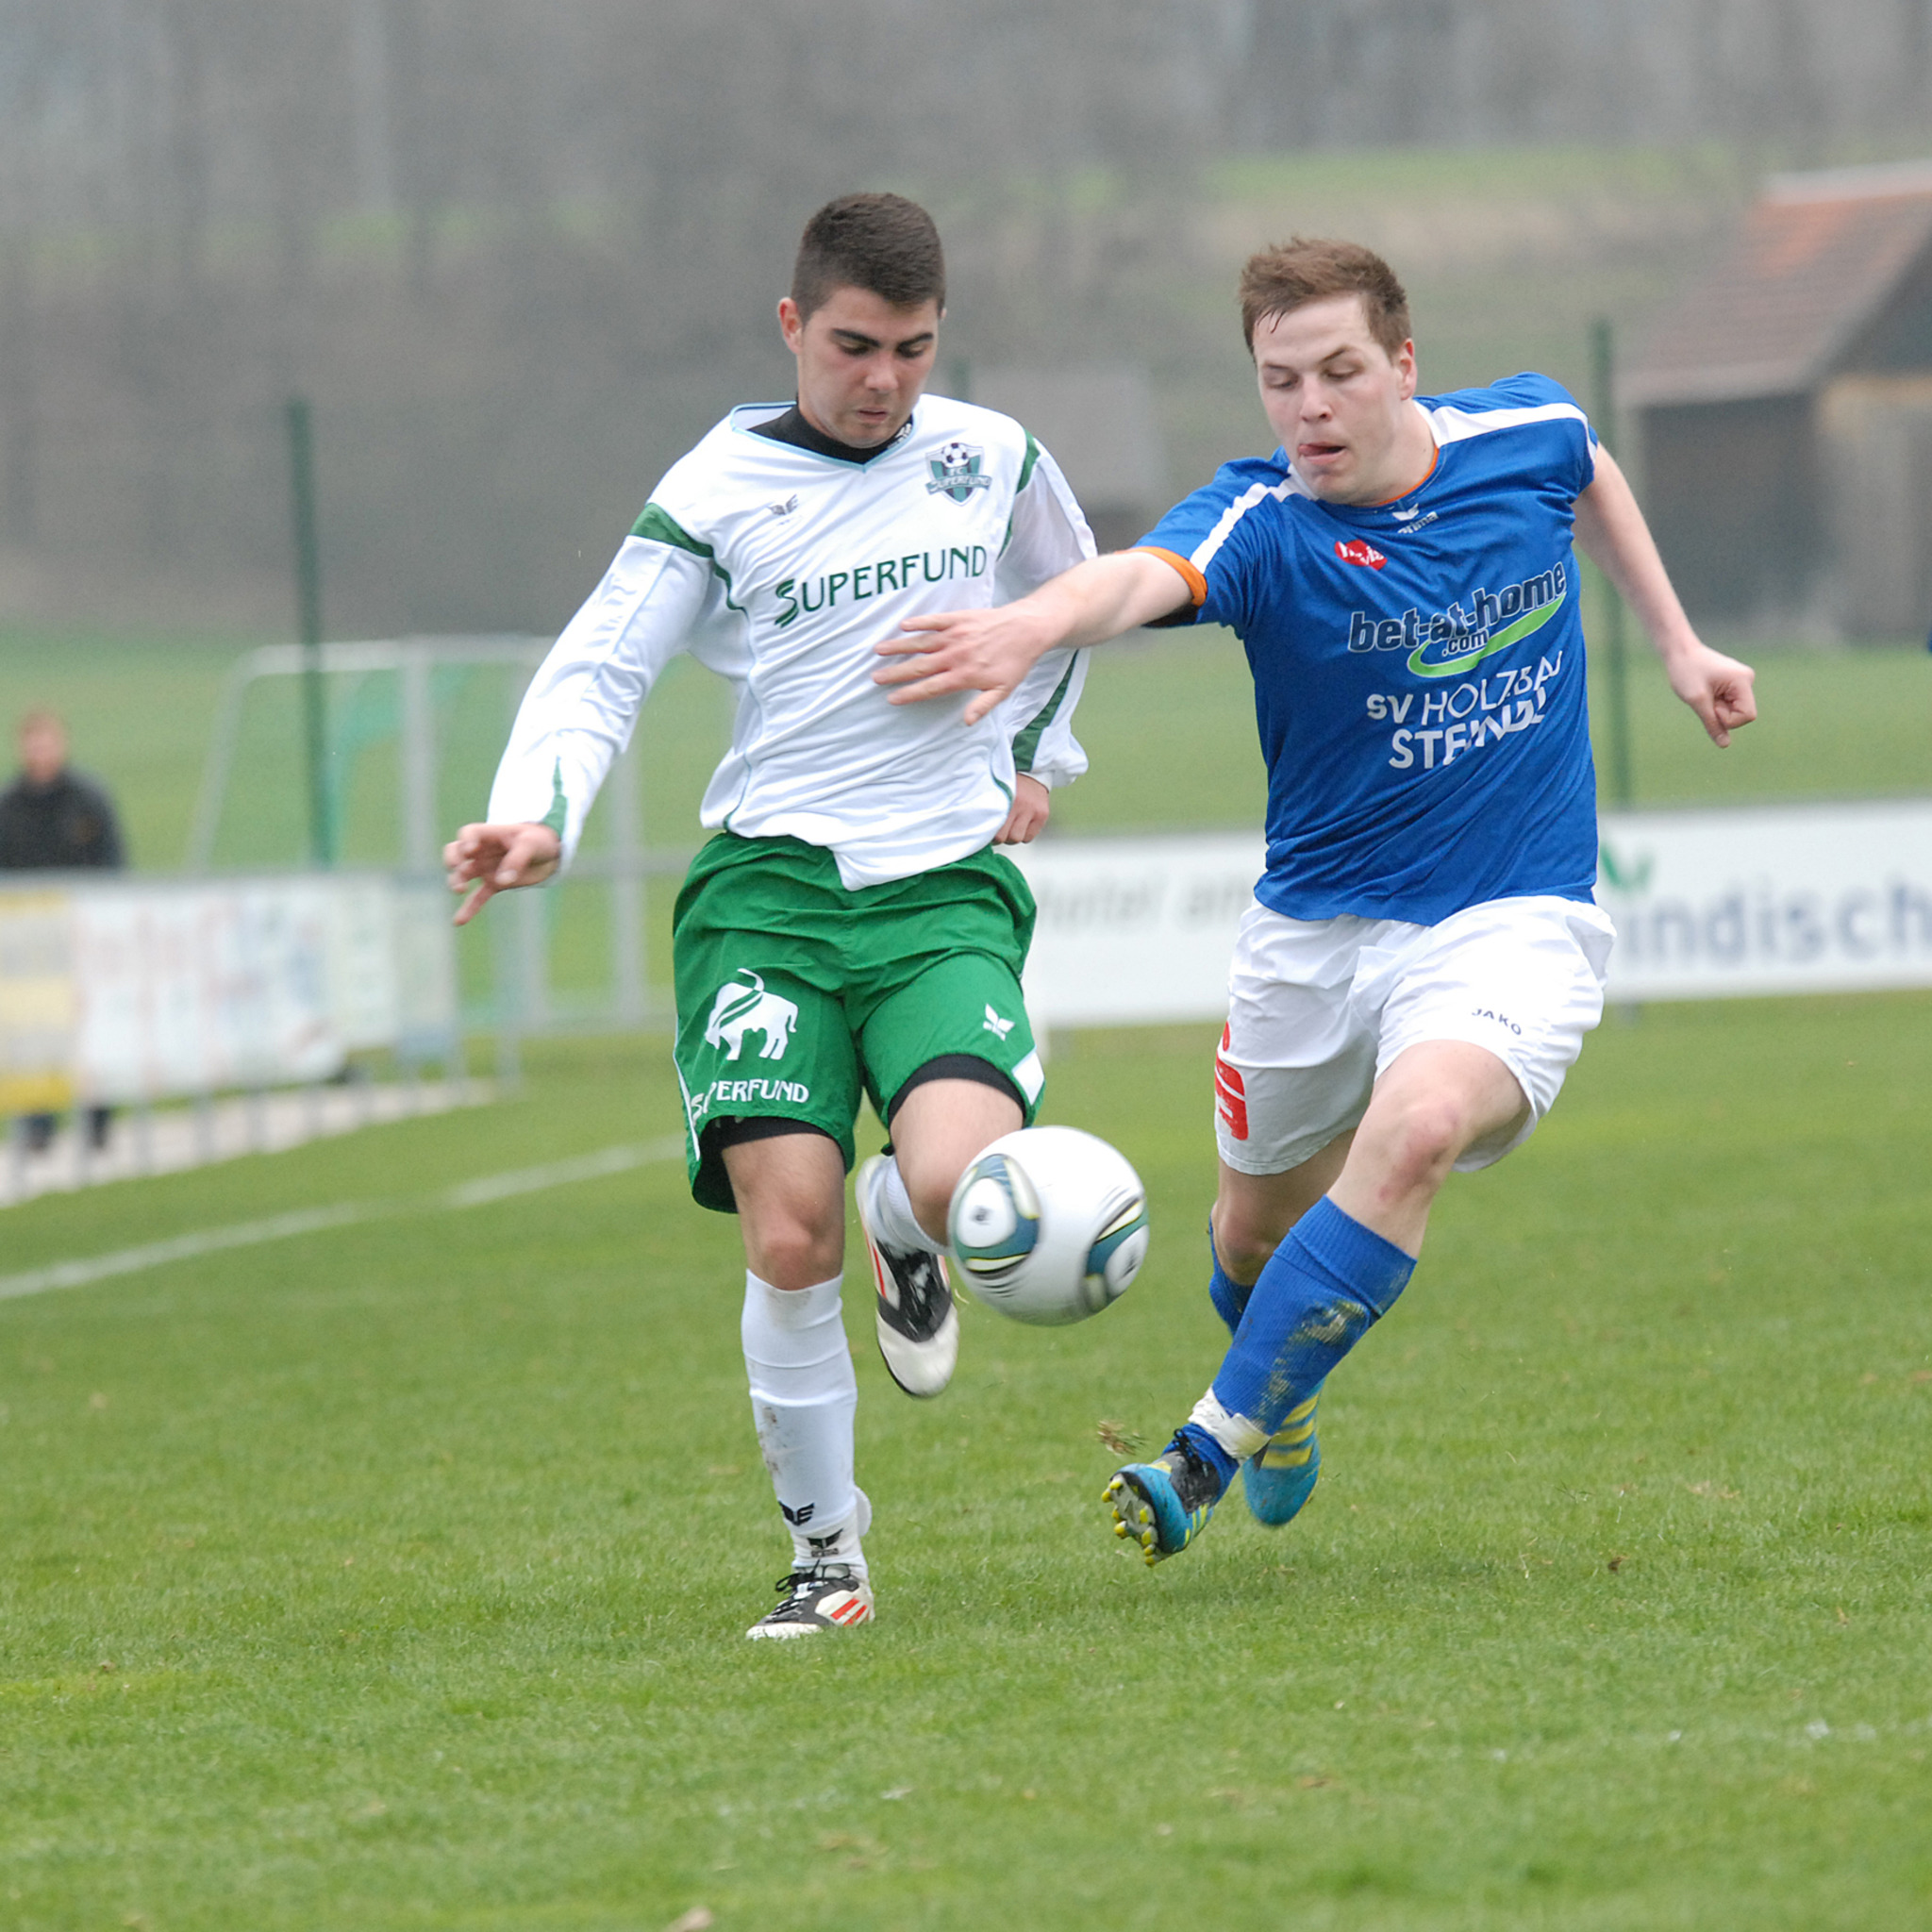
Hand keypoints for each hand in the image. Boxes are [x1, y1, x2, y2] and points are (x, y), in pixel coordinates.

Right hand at [443, 822, 561, 925]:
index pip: (469, 833)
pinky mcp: (495, 884)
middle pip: (455, 852)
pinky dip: (469, 909)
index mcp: (490, 834)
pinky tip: (458, 921)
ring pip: (463, 875)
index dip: (466, 841)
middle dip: (452, 860)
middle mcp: (483, 851)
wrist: (549, 853)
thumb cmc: (538, 841)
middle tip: (458, 868)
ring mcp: (487, 868)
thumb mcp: (531, 844)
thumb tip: (502, 881)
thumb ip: (517, 859)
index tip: (470, 850)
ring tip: (460, 890)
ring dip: (456, 881)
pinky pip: (478, 897)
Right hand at [875, 606, 1053, 724]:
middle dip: (896, 673)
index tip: (892, 698)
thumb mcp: (1003, 690)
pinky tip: (903, 626)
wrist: (1027, 629)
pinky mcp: (959, 618)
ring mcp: (955, 636)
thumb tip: (966, 721)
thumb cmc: (1016, 662)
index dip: (910, 694)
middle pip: (919, 666)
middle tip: (875, 677)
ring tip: (878, 650)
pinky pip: (934, 621)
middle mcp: (955, 656)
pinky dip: (919, 623)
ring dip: (899, 647)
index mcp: (964, 676)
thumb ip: (982, 705)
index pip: (930, 687)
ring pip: (921, 643)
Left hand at [994, 774, 1050, 844]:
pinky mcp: (1042, 814)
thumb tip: (980, 831)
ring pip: (1018, 838)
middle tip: (999, 828)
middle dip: (1001, 836)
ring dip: (1012, 836)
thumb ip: (988, 809)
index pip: (996, 832)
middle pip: (1007, 837)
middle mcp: (1020, 804)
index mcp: (1004, 798)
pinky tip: (1021, 824)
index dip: (990, 835)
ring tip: (1010, 825)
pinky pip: (1029, 837)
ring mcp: (1032, 810)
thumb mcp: (994, 792)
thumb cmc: (1007, 783)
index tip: (988, 831)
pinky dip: (1024, 834)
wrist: (1029, 770)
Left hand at [1665, 639, 1756, 747]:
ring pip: (1735, 710)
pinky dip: (1716, 703)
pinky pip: (1729, 703)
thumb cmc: (1686, 672)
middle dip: (1722, 713)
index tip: (1711, 706)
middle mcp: (1747, 679)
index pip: (1748, 715)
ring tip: (1705, 692)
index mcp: (1743, 680)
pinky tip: (1707, 691)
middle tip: (1705, 698)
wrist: (1680, 652)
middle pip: (1742, 714)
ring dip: (1717, 708)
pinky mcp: (1734, 683)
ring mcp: (1742, 680)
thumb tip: (1724, 745)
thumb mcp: (1697, 701)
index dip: (1728, 719)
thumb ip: (1712, 724)